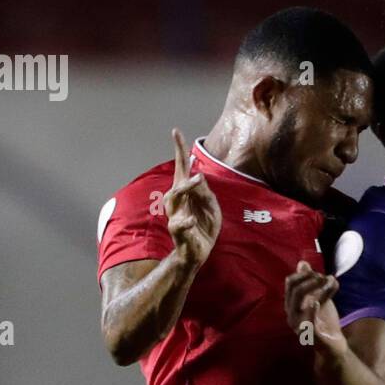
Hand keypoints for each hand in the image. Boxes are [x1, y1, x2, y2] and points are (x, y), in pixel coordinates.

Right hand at [166, 128, 221, 267]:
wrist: (198, 252)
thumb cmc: (204, 227)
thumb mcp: (211, 207)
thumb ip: (205, 192)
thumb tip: (199, 176)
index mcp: (186, 193)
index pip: (181, 169)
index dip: (178, 151)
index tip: (175, 132)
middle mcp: (178, 202)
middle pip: (176, 181)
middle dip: (182, 169)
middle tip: (192, 159)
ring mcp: (176, 216)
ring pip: (173, 199)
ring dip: (184, 188)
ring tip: (198, 180)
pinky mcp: (178, 233)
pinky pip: (178, 225)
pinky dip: (184, 222)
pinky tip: (190, 219)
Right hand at [285, 260, 346, 354]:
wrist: (334, 344)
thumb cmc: (324, 320)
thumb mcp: (319, 297)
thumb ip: (311, 282)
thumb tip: (302, 263)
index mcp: (292, 304)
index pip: (290, 283)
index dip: (304, 274)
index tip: (319, 273)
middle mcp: (291, 314)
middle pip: (294, 290)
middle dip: (310, 279)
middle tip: (324, 277)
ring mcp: (298, 325)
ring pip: (298, 302)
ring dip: (314, 288)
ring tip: (327, 283)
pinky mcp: (309, 336)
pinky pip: (306, 322)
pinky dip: (310, 311)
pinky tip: (316, 302)